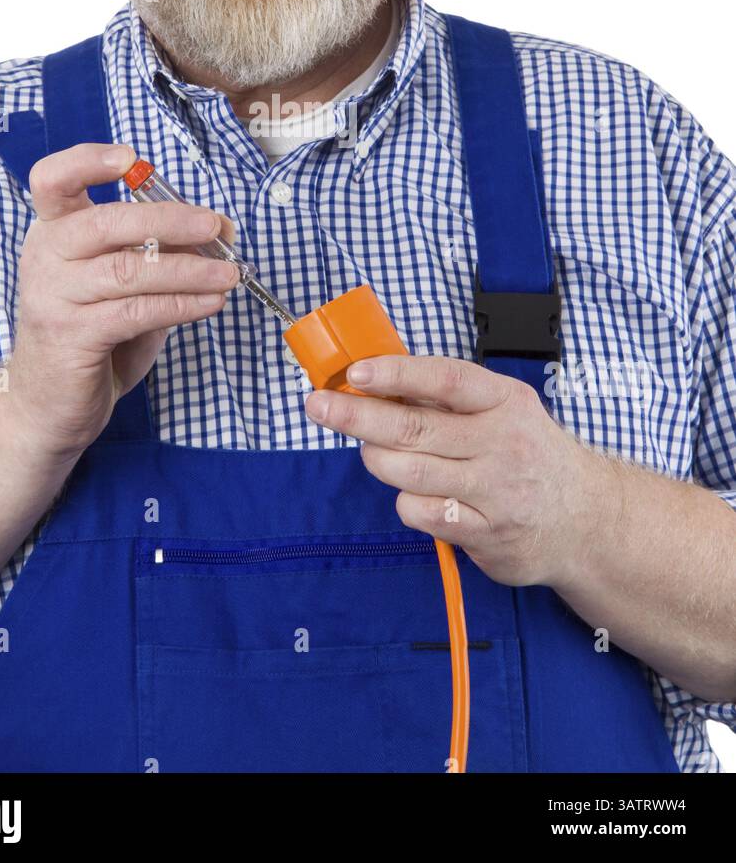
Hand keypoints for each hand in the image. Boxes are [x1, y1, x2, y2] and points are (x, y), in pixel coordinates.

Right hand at [9, 143, 237, 459]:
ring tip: (229, 273)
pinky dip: (181, 305)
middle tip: (214, 225)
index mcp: (53, 232)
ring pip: (128, 269)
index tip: (131, 157)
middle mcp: (45, 257)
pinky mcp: (71, 337)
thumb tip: (220, 227)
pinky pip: (136, 311)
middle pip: (106, 220)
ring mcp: (52, 297)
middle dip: (170, 218)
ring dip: (188, 268)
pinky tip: (210, 303)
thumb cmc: (89, 335)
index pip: (53, 179)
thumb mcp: (123, 283)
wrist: (46, 405)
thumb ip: (159, 251)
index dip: (88, 160)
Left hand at [304, 354, 606, 587]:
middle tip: (317, 406)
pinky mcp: (487, 533)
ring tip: (370, 451)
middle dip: (357, 416)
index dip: (396, 373)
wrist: (586, 519)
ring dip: (376, 460)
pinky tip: (415, 493)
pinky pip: (423, 514)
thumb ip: (447, 397)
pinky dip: (406, 502)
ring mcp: (495, 491)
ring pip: (410, 473)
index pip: (444, 379)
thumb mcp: (503, 408)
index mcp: (505, 401)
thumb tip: (376, 378)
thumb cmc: (530, 454)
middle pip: (414, 428)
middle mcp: (502, 443)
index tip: (355, 372)